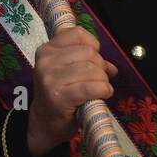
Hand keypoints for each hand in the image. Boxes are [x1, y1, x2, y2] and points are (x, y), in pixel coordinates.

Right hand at [26, 27, 116, 156]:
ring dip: (103, 80)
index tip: (93, 59)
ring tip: (98, 89)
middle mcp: (46, 61)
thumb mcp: (65, 71)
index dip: (93, 45)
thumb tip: (112, 67)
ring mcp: (50, 79)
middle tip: (98, 79)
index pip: (78, 34)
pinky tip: (102, 95)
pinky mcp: (59, 96)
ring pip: (92, 69)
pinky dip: (103, 90)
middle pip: (88, 53)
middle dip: (101, 67)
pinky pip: (92, 87)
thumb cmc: (59, 94)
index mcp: (47, 50)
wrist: (44, 123)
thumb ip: (85, 60)